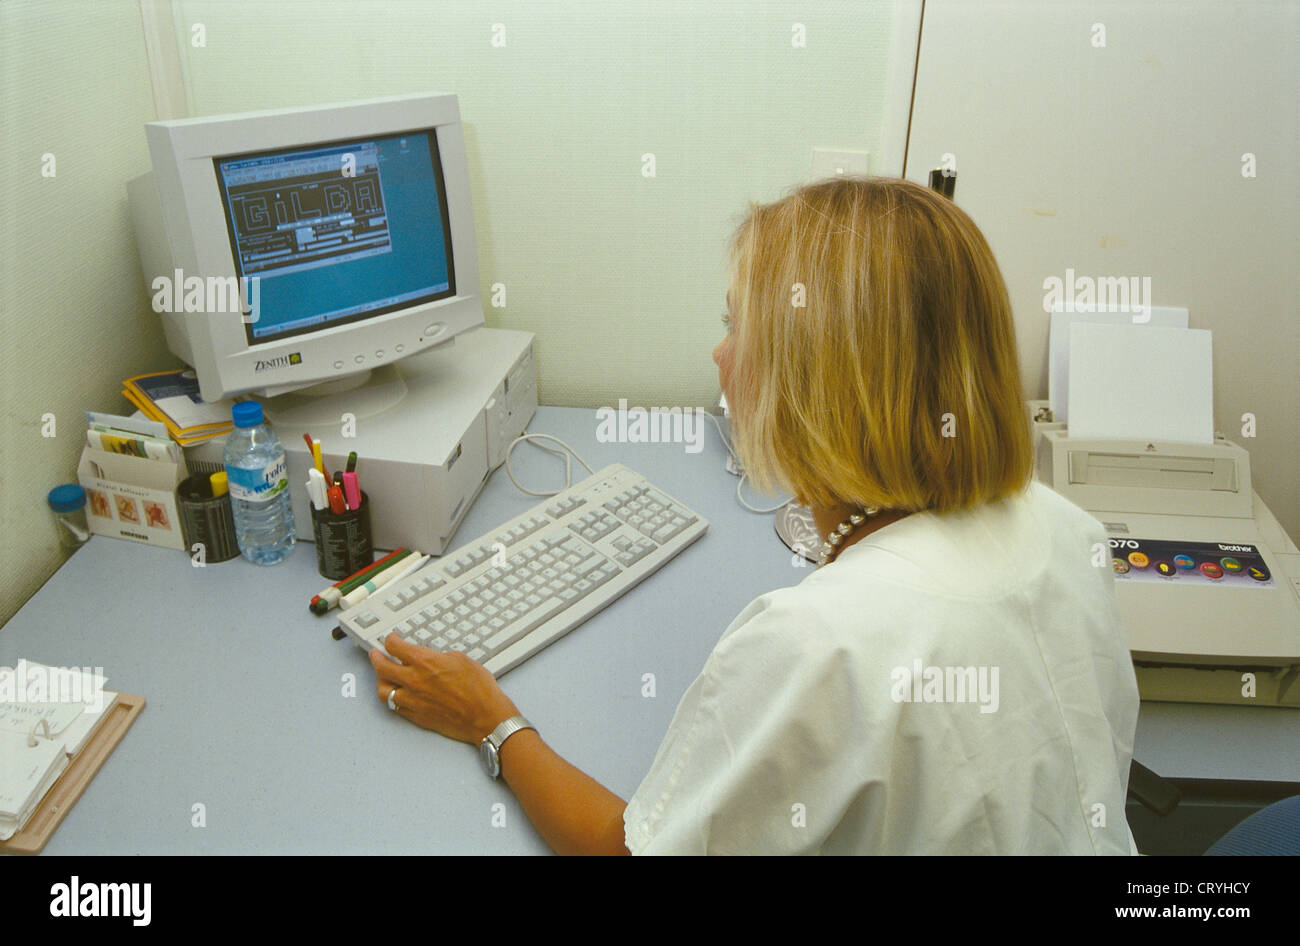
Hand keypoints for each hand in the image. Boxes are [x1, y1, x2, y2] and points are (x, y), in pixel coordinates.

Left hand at [369, 633, 519, 744]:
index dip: (391, 640)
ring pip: (383, 690)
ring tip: (382, 677)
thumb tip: (433, 658)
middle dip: (376, 658)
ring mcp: (413, 701)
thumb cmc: (479, 690)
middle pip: (382, 667)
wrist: (484, 717)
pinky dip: (393, 699)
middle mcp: (414, 681)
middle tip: (375, 654)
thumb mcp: (462, 660)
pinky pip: (395, 707)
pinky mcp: (416, 716)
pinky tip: (396, 695)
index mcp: (425, 662)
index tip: (391, 639)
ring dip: (380, 681)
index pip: (395, 647)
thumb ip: (440, 657)